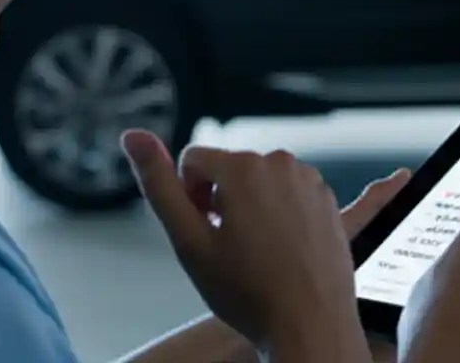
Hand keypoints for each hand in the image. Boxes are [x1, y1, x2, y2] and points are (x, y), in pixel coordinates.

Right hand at [121, 130, 361, 352]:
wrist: (310, 324)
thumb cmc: (249, 291)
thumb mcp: (188, 241)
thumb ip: (159, 184)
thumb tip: (133, 136)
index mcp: (243, 167)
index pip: (192, 161)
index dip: (189, 198)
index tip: (203, 232)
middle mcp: (280, 162)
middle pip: (228, 170)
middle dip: (221, 201)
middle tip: (229, 248)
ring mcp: (309, 178)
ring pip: (259, 182)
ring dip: (251, 207)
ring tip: (256, 252)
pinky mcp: (327, 197)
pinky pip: (288, 193)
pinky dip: (279, 214)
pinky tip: (281, 250)